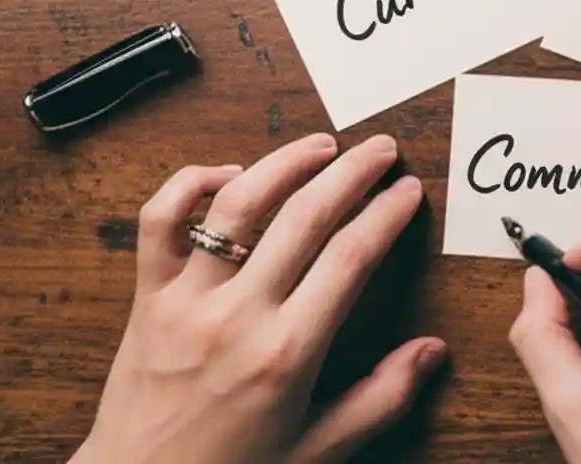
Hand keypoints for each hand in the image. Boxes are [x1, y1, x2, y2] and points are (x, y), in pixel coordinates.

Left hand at [71, 133, 445, 463]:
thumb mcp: (319, 447)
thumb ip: (381, 397)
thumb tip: (432, 351)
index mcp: (288, 352)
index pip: (350, 258)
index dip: (386, 214)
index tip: (408, 191)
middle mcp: (238, 316)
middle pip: (304, 217)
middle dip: (352, 172)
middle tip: (381, 150)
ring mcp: (188, 299)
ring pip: (237, 204)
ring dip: (284, 162)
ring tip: (321, 145)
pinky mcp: (148, 296)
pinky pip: (160, 220)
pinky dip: (191, 183)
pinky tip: (228, 175)